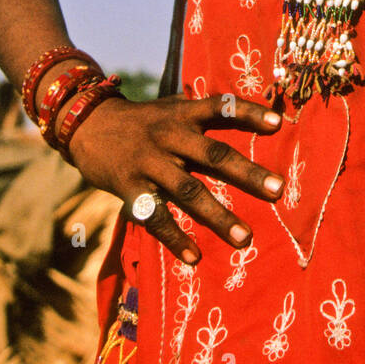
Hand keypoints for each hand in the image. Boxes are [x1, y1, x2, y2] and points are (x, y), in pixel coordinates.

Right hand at [67, 92, 282, 262]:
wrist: (86, 124)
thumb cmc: (141, 120)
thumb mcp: (170, 107)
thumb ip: (201, 113)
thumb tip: (245, 114)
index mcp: (183, 113)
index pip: (221, 107)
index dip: (249, 113)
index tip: (278, 122)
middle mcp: (169, 135)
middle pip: (214, 154)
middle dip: (247, 173)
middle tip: (277, 189)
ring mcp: (149, 162)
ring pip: (188, 191)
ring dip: (218, 216)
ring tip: (244, 237)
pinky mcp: (129, 187)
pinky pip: (155, 216)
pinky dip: (175, 238)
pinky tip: (194, 256)